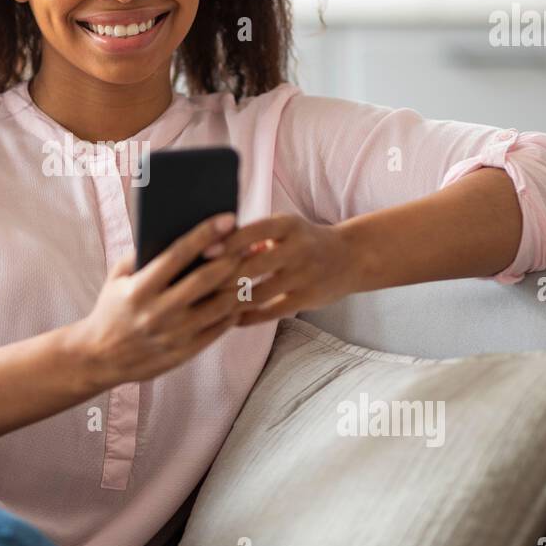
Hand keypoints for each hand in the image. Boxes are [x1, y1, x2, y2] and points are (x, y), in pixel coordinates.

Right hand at [66, 212, 247, 389]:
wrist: (101, 357)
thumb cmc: (112, 309)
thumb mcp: (117, 277)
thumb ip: (142, 254)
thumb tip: (177, 228)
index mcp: (139, 289)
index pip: (178, 254)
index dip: (206, 234)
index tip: (228, 218)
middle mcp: (157, 312)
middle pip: (205, 279)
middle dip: (231, 257)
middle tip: (249, 242)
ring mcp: (174, 335)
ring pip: (219, 305)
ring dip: (238, 284)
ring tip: (249, 268)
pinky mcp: (185, 352)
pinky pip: (219, 328)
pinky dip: (233, 310)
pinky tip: (238, 296)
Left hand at [205, 213, 359, 325]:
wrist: (351, 257)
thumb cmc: (304, 240)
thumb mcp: (284, 228)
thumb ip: (253, 237)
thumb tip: (210, 245)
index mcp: (288, 225)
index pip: (251, 232)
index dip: (226, 243)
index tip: (202, 253)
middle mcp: (298, 249)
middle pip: (250, 266)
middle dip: (220, 278)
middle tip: (194, 287)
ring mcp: (304, 276)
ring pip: (257, 293)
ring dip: (230, 301)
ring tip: (205, 307)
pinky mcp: (308, 299)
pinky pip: (271, 312)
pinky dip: (248, 317)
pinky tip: (230, 320)